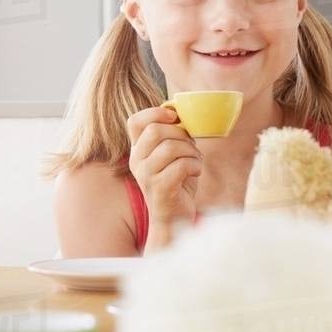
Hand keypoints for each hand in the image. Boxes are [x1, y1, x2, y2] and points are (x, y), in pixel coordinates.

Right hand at [125, 106, 201, 250]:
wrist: (174, 219)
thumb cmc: (176, 183)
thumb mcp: (171, 156)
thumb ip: (171, 136)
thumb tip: (180, 112)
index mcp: (138, 150)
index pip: (135, 121)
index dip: (155, 113)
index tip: (175, 118)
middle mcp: (137, 161)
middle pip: (156, 130)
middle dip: (181, 134)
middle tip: (191, 147)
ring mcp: (146, 176)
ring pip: (171, 147)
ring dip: (192, 152)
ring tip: (195, 162)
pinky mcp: (160, 188)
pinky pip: (182, 165)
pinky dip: (195, 166)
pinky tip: (196, 172)